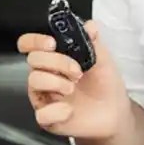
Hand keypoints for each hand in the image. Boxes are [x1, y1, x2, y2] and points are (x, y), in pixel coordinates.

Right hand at [16, 20, 127, 137]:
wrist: (115, 113)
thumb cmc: (105, 85)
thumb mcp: (103, 59)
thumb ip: (93, 41)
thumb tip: (90, 25)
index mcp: (52, 59)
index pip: (29, 44)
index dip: (35, 41)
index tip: (52, 43)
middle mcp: (43, 75)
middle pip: (33, 60)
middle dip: (57, 62)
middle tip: (78, 71)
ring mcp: (43, 97)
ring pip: (33, 81)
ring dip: (57, 82)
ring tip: (72, 89)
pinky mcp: (48, 119)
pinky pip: (41, 114)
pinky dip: (57, 111)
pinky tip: (70, 111)